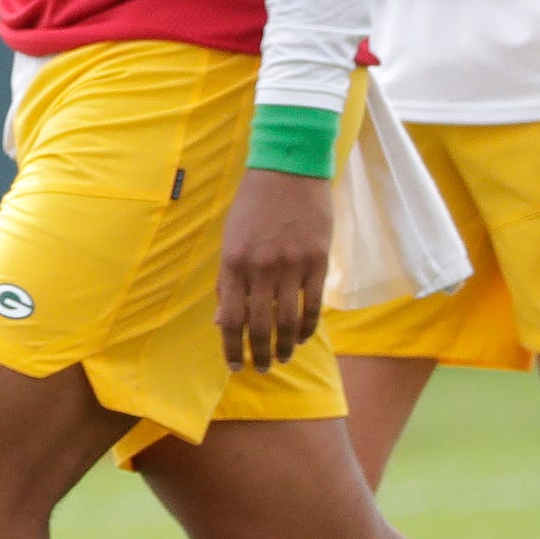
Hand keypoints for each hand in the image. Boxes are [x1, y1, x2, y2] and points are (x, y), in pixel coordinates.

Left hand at [215, 169, 332, 372]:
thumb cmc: (253, 205)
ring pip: (287, 321)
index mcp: (233, 262)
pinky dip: (307, 327)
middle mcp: (261, 267)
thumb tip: (221, 321)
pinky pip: (313, 305)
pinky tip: (302, 338)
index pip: (230, 319)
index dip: (231, 348)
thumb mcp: (230, 238)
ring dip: (284, 347)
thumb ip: (227, 281)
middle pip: (259, 325)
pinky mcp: (317, 261)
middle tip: (261, 369)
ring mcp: (291, 265)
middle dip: (259, 354)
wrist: (288, 169)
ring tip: (282, 358)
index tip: (235, 365)